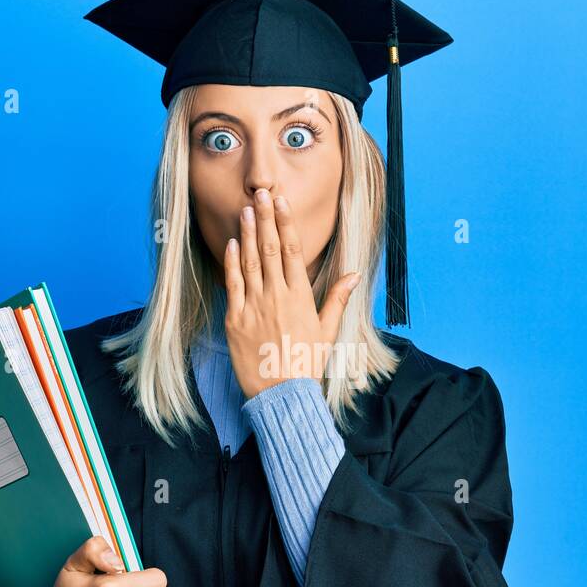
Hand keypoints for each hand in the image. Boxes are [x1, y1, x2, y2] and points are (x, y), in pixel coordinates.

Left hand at [222, 188, 361, 400]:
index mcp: (300, 296)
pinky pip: (233, 285)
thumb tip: (355, 274)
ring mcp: (254, 306)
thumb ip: (337, 299)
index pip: (293, 251)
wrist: (282, 393)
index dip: (285, 223)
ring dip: (247, 233)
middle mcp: (277, 296)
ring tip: (246, 209)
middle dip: (265, 218)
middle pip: (269, 249)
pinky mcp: (236, 320)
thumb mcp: (328, 331)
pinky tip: (231, 244)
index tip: (281, 202)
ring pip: (250, 262)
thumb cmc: (306, 364)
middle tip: (261, 193)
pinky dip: (231, 263)